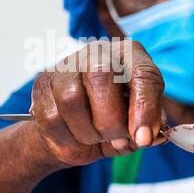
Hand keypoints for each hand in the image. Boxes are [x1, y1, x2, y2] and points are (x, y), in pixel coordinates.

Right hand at [28, 39, 164, 166]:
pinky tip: (77, 137)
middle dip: (112, 120)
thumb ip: (148, 131)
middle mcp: (98, 53)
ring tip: (97, 138)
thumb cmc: (115, 123)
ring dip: (89, 131)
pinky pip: (51, 115)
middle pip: (101, 77)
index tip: (144, 139)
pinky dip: (69, 136)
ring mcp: (66, 65)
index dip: (145, 109)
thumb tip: (151, 136)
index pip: (143, 74)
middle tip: (118, 139)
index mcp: (131, 56)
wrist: (73, 134)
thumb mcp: (137, 129)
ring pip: (71, 98)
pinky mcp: (42, 83)